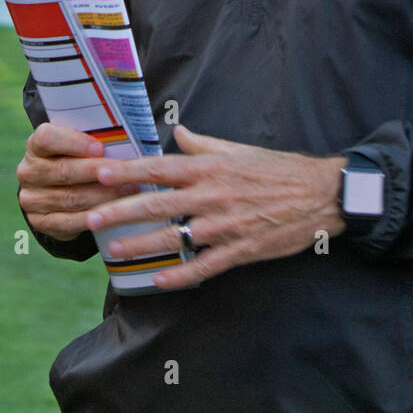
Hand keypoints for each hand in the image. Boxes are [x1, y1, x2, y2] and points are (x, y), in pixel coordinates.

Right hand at [17, 122, 139, 241]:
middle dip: (98, 171)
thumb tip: (122, 139)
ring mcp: (32, 199)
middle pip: (63, 170)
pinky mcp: (40, 222)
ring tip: (128, 190)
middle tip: (126, 172)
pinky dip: (92, 217)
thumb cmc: (77, 158)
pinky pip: (68, 221)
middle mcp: (29, 172)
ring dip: (102, 195)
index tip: (100, 148)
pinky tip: (111, 214)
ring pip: (70, 197)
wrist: (59, 190)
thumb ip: (93, 140)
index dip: (73, 142)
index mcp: (36, 146)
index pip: (47, 138)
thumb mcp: (80, 145)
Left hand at [86, 125, 347, 288]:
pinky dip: (180, 275)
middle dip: (120, 211)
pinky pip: (204, 266)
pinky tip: (157, 281)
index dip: (129, 172)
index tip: (101, 174)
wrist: (322, 194)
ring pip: (174, 238)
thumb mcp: (242, 150)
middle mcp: (214, 195)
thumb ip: (204, 145)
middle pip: (158, 204)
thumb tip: (177, 131)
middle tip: (90, 217)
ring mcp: (226, 225)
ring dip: (141, 245)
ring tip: (114, 251)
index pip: (161, 168)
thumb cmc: (281, 170)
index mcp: (213, 169)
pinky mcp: (241, 249)